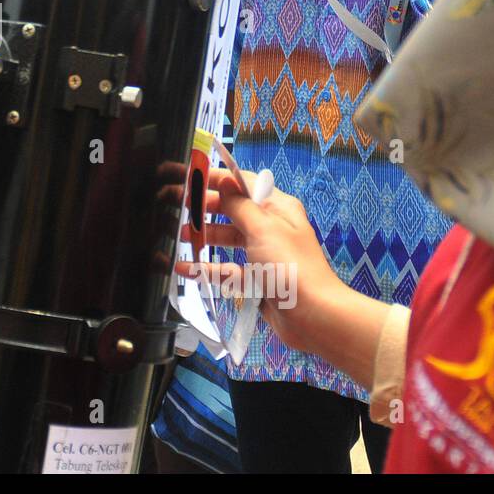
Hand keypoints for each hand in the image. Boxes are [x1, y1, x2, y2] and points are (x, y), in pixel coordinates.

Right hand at [174, 168, 342, 351]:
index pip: (244, 184)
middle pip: (233, 211)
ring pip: (229, 239)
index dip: (218, 179)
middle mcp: (271, 228)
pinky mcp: (257, 279)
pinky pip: (228, 269)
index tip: (192, 177)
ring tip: (181, 235)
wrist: (313, 317)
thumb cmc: (291, 267)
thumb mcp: (263, 229)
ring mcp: (264, 254)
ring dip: (206, 236)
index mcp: (278, 209)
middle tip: (180, 207)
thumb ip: (239, 205)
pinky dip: (208, 268)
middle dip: (207, 208)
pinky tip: (186, 268)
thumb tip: (224, 182)